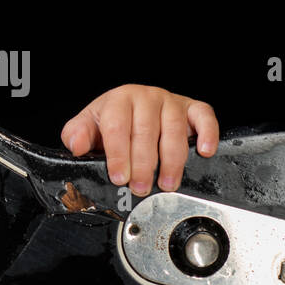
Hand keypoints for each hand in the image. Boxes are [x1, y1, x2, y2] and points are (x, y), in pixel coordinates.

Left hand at [60, 85, 217, 195]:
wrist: (134, 109)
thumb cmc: (112, 122)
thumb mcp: (89, 127)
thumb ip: (77, 135)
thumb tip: (77, 144)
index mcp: (119, 100)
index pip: (118, 127)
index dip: (118, 155)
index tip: (119, 177)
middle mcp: (146, 97)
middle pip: (146, 131)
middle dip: (143, 164)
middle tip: (140, 187)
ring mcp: (171, 102)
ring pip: (174, 130)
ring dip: (171, 160)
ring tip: (166, 183)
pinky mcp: (192, 108)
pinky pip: (204, 116)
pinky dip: (207, 133)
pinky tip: (203, 151)